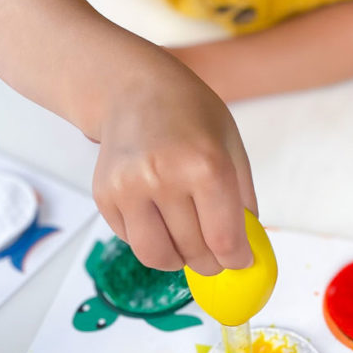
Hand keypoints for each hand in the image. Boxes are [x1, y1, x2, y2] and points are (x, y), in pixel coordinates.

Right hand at [91, 53, 256, 274]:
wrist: (135, 89)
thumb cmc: (189, 113)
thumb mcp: (232, 145)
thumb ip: (243, 198)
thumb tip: (248, 245)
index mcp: (204, 165)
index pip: (224, 240)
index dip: (236, 260)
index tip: (241, 262)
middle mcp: (163, 178)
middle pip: (193, 252)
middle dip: (211, 263)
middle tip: (217, 258)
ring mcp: (129, 188)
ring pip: (157, 256)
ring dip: (178, 260)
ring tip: (189, 246)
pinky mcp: (105, 195)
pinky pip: (132, 240)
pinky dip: (152, 240)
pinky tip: (162, 218)